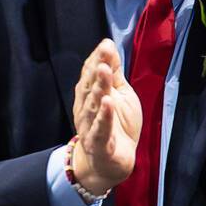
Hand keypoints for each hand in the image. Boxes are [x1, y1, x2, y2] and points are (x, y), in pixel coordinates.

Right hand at [72, 38, 141, 195]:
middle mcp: (86, 109)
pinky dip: (104, 117)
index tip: (106, 45)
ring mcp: (91, 126)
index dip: (98, 60)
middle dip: (96, 70)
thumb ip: (114, 73)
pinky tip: (108, 103)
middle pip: (90, 87)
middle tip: (104, 54)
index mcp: (90, 96)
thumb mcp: (119, 94)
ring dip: (99, 88)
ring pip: (94, 106)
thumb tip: (107, 44)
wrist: (112, 162)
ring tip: (104, 71)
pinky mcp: (99, 143)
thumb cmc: (116, 125)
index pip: (90, 75)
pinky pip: (101, 129)